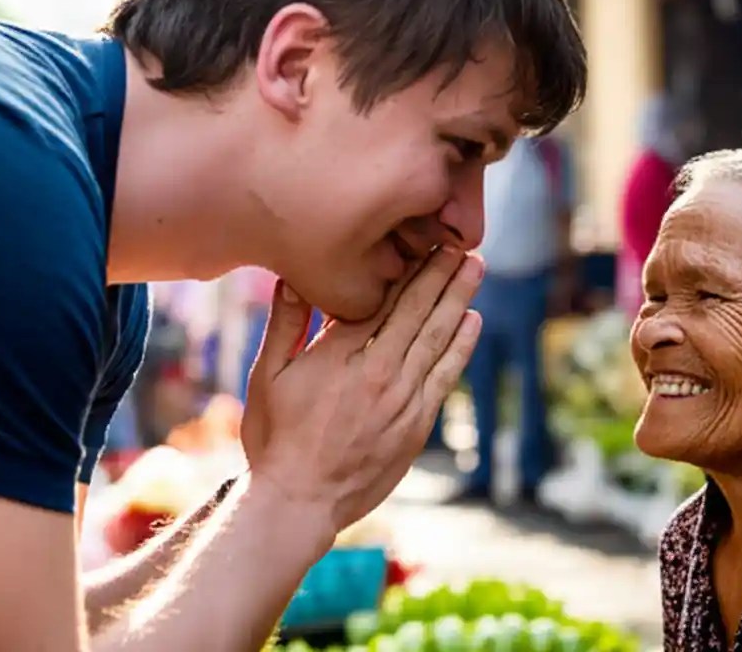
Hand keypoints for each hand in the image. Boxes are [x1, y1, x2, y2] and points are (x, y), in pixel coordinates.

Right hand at [241, 248, 483, 534]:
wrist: (299, 502)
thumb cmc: (275, 440)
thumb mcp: (266, 377)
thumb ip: (285, 325)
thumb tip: (294, 277)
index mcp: (339, 355)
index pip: (381, 298)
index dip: (406, 267)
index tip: (423, 239)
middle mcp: (377, 372)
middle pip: (416, 311)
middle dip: (440, 273)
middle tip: (461, 243)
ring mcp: (401, 399)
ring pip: (436, 337)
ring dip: (458, 299)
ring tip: (474, 268)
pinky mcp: (415, 425)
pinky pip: (444, 375)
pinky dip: (460, 346)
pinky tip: (471, 320)